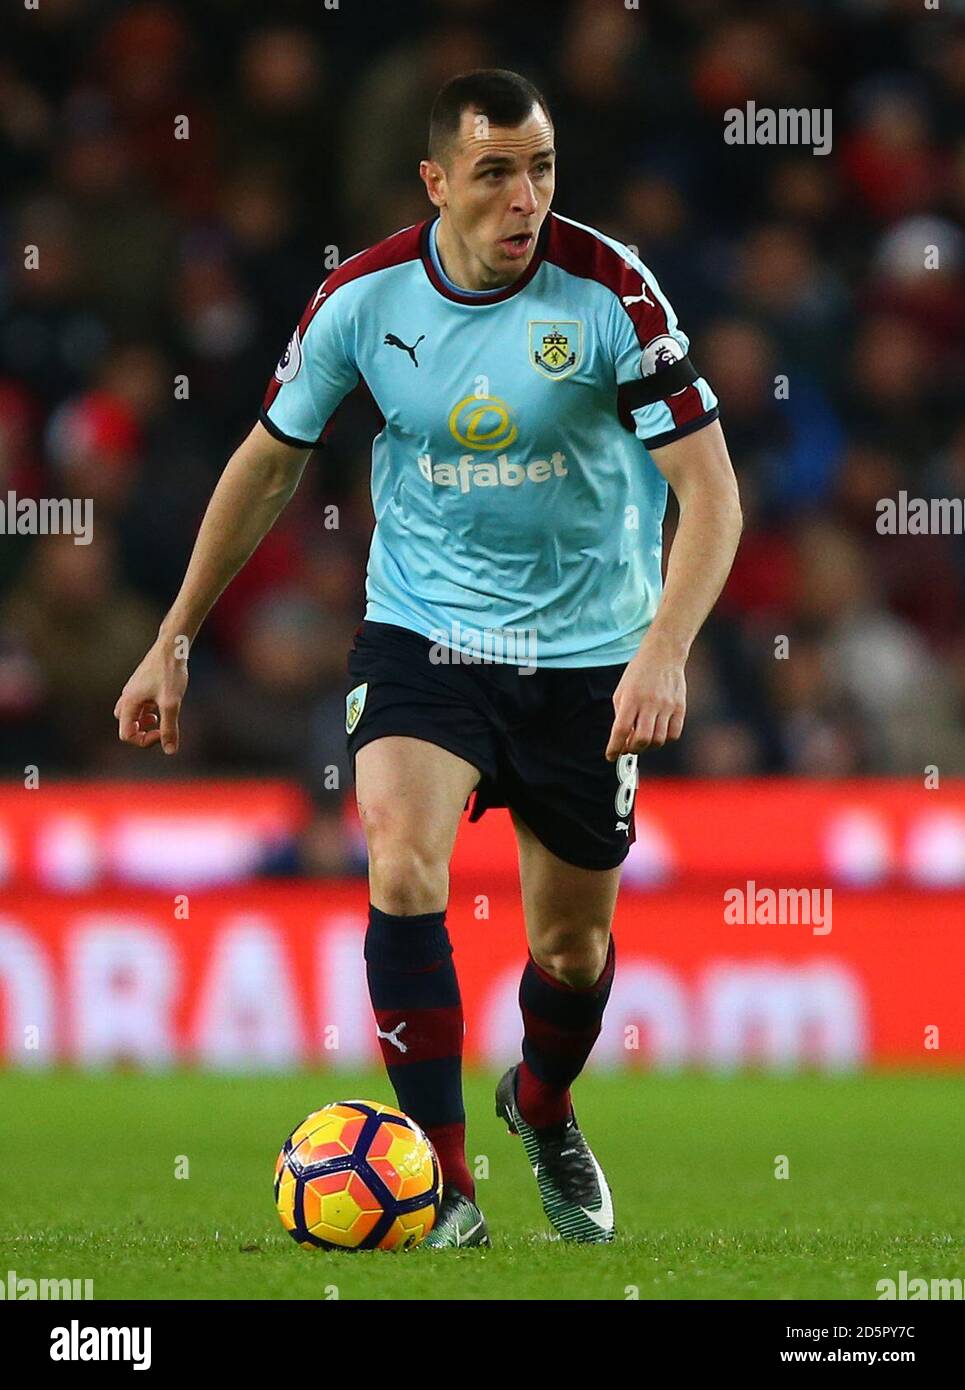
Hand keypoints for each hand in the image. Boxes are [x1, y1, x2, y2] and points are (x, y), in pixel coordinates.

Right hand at [114, 636, 188, 753]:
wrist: (171, 647)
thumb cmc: (170, 673)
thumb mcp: (171, 703)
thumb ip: (169, 728)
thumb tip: (170, 751)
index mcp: (129, 703)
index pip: (126, 735)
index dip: (145, 741)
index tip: (162, 733)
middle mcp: (127, 698)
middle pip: (126, 727)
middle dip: (142, 733)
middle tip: (160, 727)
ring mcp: (133, 691)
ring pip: (131, 715)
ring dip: (144, 722)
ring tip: (160, 717)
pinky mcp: (141, 685)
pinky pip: (139, 705)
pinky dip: (148, 711)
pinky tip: (162, 705)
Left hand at [605, 635, 686, 760]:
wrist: (663, 655)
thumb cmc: (638, 675)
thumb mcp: (622, 692)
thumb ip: (621, 716)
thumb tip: (622, 741)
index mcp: (631, 699)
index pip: (620, 730)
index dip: (614, 747)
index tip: (611, 756)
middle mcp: (649, 703)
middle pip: (641, 739)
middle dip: (632, 749)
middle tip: (629, 747)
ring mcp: (667, 706)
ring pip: (658, 740)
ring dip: (648, 746)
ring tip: (643, 740)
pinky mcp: (680, 707)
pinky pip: (674, 734)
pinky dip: (664, 740)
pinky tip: (658, 733)